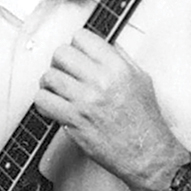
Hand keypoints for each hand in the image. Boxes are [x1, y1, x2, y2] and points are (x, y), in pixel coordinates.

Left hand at [34, 29, 190, 190]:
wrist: (146, 153)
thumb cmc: (145, 121)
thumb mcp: (141, 80)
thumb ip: (121, 60)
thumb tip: (104, 47)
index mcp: (117, 68)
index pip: (82, 38)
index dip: (75, 46)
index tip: (76, 55)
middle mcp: (101, 81)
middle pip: (61, 54)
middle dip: (59, 63)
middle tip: (63, 72)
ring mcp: (86, 100)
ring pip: (49, 77)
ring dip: (49, 84)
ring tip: (56, 91)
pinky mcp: (74, 120)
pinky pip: (44, 101)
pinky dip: (44, 103)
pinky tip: (54, 106)